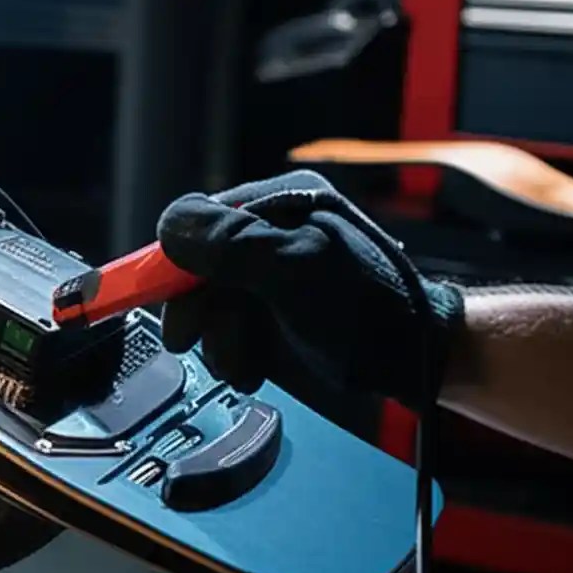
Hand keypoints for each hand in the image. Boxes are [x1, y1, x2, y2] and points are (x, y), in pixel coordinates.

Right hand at [156, 171, 462, 409]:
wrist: (416, 365)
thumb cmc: (371, 310)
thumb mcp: (296, 269)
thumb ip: (233, 244)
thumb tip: (171, 226)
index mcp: (279, 204)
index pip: (200, 222)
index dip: (173, 261)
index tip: (157, 296)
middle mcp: (272, 235)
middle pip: (198, 268)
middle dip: (196, 310)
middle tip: (189, 339)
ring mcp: (272, 277)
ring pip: (210, 306)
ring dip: (216, 340)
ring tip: (241, 363)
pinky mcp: (274, 315)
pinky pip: (229, 330)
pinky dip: (233, 354)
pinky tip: (252, 368)